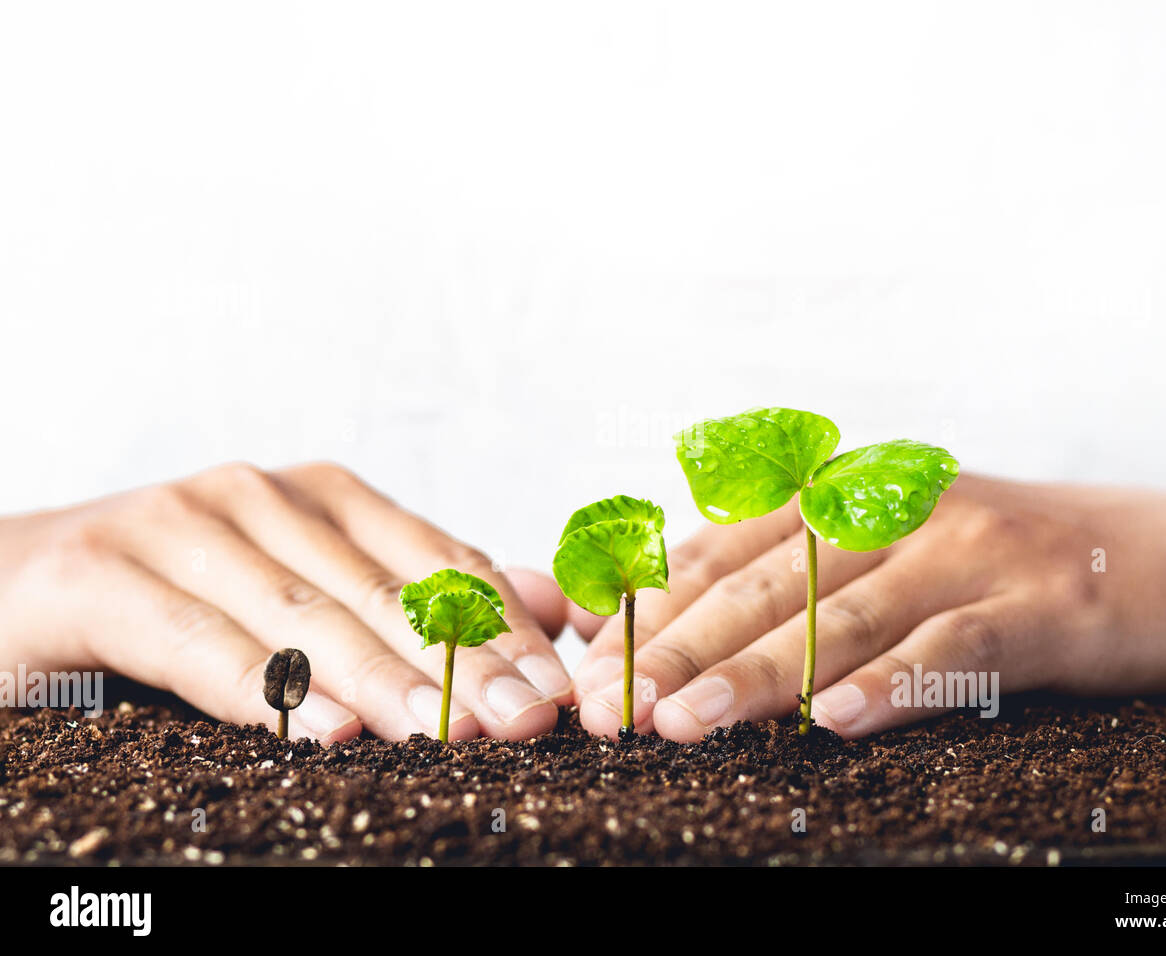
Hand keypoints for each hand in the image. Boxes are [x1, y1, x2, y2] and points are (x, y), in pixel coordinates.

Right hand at [0, 462, 572, 741]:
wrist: (13, 584)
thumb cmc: (180, 598)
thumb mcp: (308, 594)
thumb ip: (419, 596)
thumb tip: (549, 606)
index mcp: (323, 497)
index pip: (437, 563)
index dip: (503, 627)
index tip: (560, 690)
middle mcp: (260, 496)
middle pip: (385, 590)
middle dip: (465, 661)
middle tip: (527, 720)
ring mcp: (178, 524)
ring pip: (305, 616)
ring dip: (384, 680)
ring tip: (450, 731)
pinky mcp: (100, 574)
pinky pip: (198, 641)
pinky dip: (267, 691)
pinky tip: (325, 733)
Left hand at [570, 475, 1165, 739]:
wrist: (1154, 554)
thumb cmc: (993, 565)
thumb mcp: (885, 549)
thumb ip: (789, 568)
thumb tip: (672, 595)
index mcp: (846, 495)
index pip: (725, 550)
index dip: (651, 607)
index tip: (583, 663)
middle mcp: (895, 509)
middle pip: (767, 585)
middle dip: (677, 648)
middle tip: (607, 706)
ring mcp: (966, 552)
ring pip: (843, 615)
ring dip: (757, 673)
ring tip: (683, 723)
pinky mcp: (1036, 604)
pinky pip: (952, 650)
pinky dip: (890, 684)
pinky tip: (832, 721)